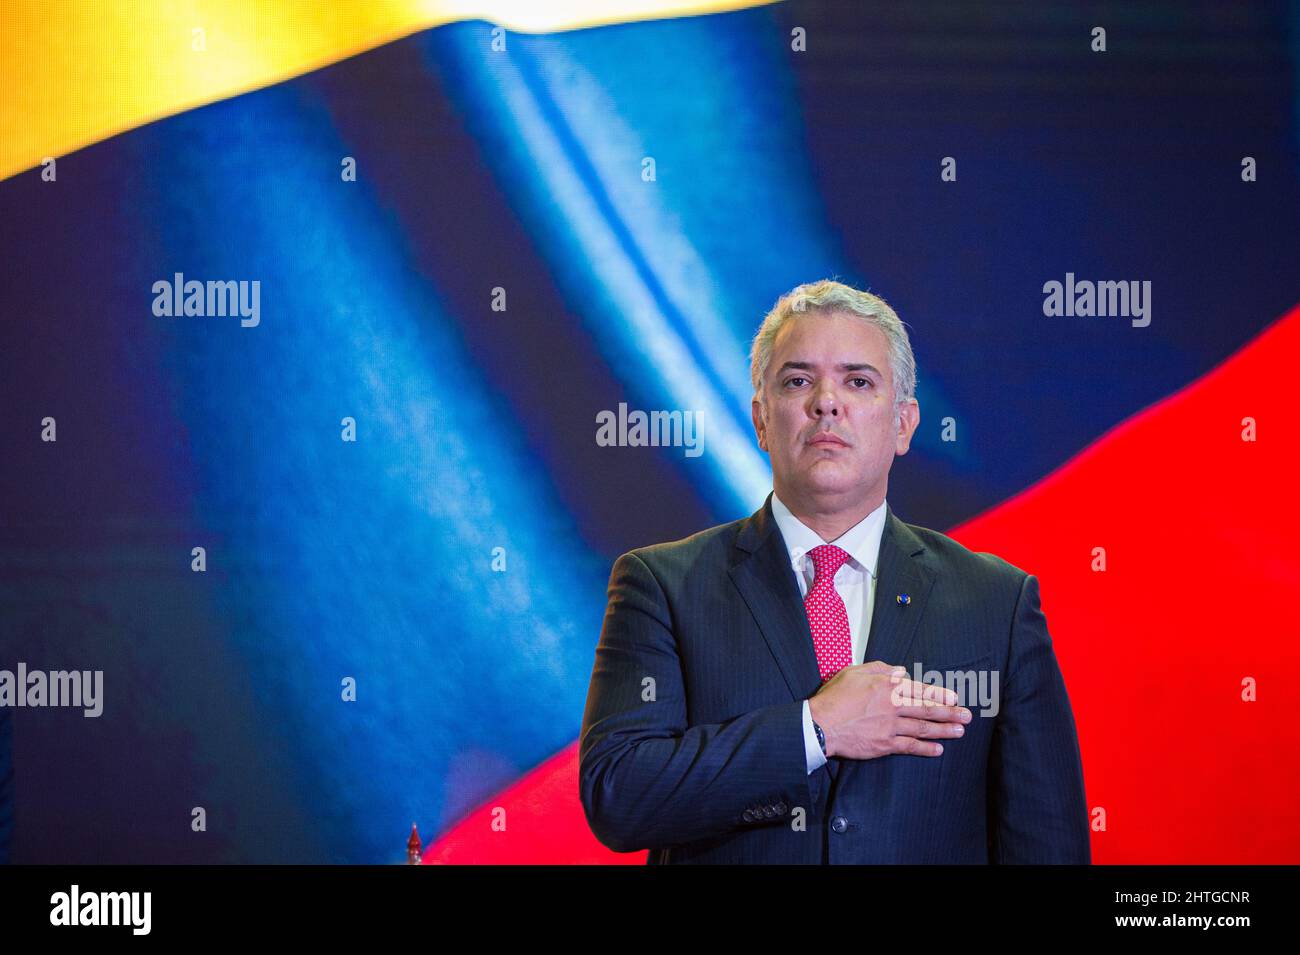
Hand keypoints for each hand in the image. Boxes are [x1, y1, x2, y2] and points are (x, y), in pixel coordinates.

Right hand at [808, 660, 971, 759]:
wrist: (821, 725)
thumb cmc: (835, 696)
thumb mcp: (855, 672)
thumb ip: (881, 669)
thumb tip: (902, 671)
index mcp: (888, 686)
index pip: (920, 690)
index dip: (939, 694)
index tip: (954, 697)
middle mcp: (894, 706)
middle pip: (928, 709)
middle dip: (950, 712)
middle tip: (966, 716)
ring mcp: (891, 727)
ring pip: (924, 728)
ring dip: (945, 730)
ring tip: (960, 731)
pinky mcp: (885, 744)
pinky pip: (910, 747)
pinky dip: (926, 749)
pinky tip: (938, 750)